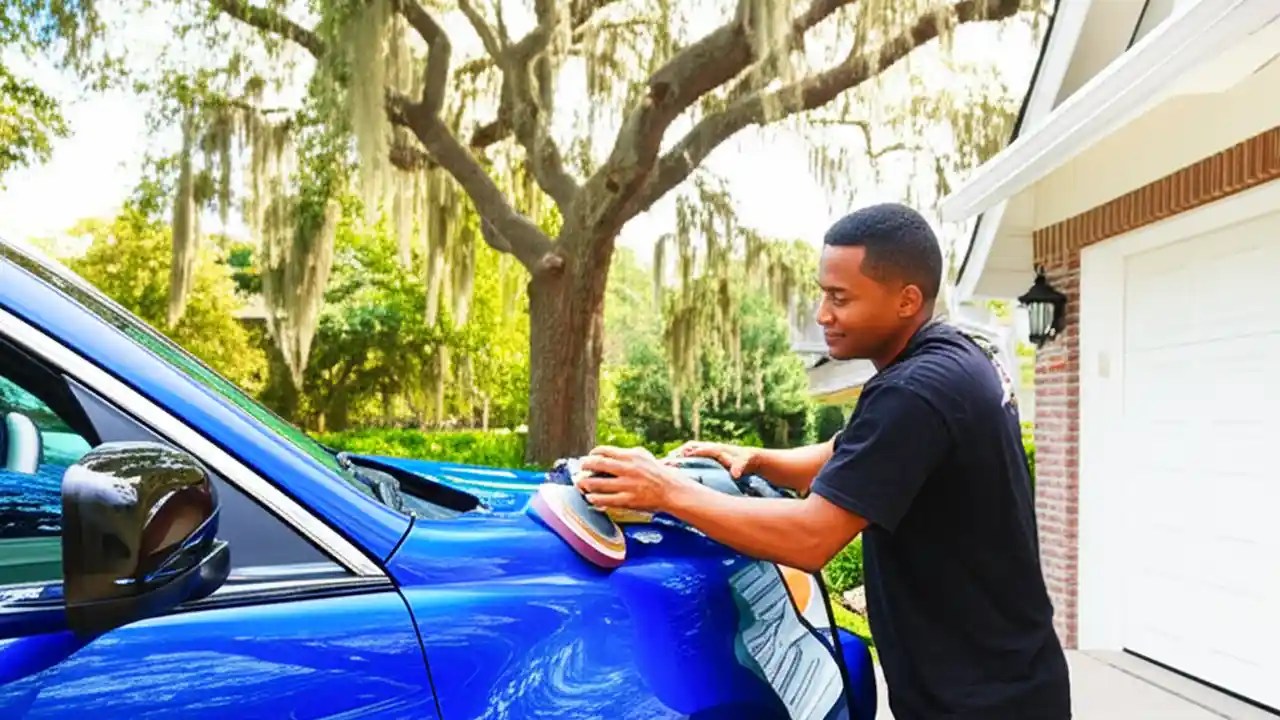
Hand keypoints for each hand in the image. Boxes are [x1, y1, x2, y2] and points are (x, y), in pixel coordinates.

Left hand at [578, 446, 696, 513]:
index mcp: (631, 456)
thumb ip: (627, 454)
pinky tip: (591, 498)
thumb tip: (609, 454)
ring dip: (586, 484)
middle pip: (598, 464)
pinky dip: (595, 498)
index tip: (589, 457)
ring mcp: (627, 485)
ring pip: (598, 483)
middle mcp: (628, 469)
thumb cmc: (658, 473)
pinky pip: (606, 499)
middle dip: (585, 466)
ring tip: (581, 484)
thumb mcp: (644, 456)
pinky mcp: (628, 500)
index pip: (605, 451)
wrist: (672, 491)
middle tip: (581, 469)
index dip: (593, 453)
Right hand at [665, 440, 759, 478]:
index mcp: (716, 449)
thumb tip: (734, 474)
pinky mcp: (707, 458)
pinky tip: (676, 470)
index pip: (698, 450)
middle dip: (677, 454)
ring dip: (678, 456)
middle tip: (665, 462)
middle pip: (689, 448)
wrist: (751, 458)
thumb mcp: (746, 461)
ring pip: (688, 451)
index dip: (687, 455)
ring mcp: (707, 452)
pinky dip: (682, 460)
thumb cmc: (748, 459)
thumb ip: (739, 466)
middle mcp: (709, 448)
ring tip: (665, 465)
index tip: (676, 460)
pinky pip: (691, 457)